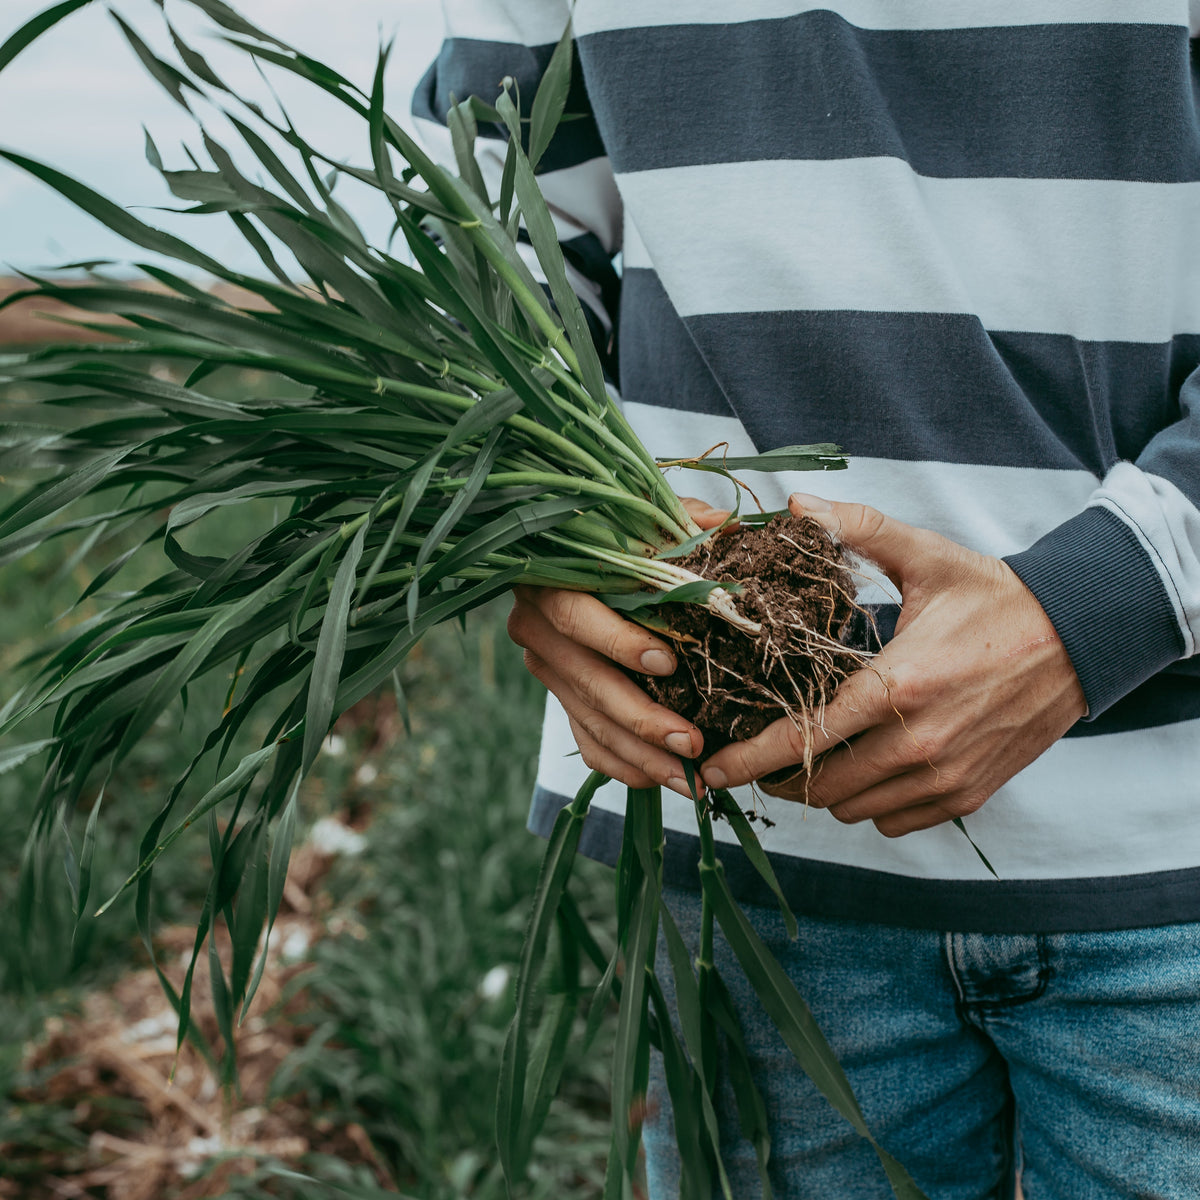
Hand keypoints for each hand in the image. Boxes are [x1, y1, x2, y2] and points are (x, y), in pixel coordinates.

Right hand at [507, 498, 728, 797]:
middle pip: (586, 683)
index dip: (618, 642)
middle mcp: (537, 629)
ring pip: (589, 722)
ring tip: (689, 779)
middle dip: (641, 719)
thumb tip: (732, 526)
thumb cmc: (627, 536)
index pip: (575, 616)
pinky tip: (660, 780)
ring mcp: (547, 670)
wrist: (585, 557)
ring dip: (640, 756)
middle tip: (692, 743)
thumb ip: (688, 524)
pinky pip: (586, 743)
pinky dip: (623, 766)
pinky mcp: (561, 698)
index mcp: (551, 580)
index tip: (669, 663)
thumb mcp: (655, 522)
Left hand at [700, 494, 1087, 835]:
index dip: (747, 759)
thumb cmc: (995, 597)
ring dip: (822, 790)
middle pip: (819, 785)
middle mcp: (919, 743)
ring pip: (853, 809)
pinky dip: (869, 805)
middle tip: (754, 757)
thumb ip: (857, 528)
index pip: (804, 737)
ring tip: (808, 758)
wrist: (1079, 639)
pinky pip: (894, 822)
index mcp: (898, 685)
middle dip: (776, 776)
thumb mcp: (926, 555)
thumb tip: (795, 506)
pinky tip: (864, 769)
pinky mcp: (967, 795)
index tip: (709, 768)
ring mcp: (945, 776)